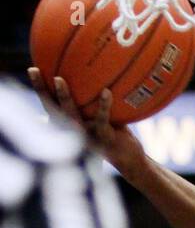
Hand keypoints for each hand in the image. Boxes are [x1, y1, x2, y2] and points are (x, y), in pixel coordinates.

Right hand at [27, 71, 146, 177]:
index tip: (32, 69)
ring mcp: (87, 134)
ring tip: (58, 80)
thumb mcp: (97, 119)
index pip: (51, 103)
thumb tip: (80, 82)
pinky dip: (104, 105)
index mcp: (70, 124)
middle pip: (53, 108)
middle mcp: (73, 129)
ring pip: (71, 114)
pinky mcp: (103, 137)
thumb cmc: (112, 134)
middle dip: (42, 90)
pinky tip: (106, 91)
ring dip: (63, 97)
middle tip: (34, 71)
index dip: (40, 88)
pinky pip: (102, 118)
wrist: (128, 159)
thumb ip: (88, 105)